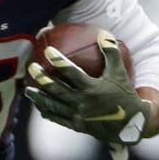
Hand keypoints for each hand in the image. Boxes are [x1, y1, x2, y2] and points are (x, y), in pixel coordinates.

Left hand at [25, 29, 150, 159]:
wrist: (130, 124)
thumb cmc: (125, 95)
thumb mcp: (120, 73)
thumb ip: (111, 53)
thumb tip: (103, 33)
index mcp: (93, 88)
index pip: (72, 72)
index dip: (59, 61)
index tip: (48, 51)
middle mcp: (83, 103)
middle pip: (57, 90)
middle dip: (42, 79)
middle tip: (31, 68)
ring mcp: (79, 116)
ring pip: (54, 106)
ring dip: (39, 98)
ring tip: (27, 90)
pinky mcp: (77, 126)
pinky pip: (59, 118)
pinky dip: (48, 112)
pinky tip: (39, 107)